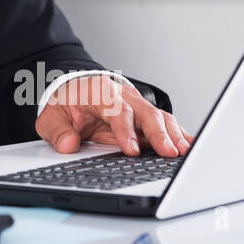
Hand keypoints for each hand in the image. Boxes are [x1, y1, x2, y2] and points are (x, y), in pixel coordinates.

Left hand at [35, 75, 193, 157]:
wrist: (75, 90)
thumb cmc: (67, 103)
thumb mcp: (52, 115)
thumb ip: (57, 130)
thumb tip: (67, 144)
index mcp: (101, 93)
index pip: (116, 111)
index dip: (125, 131)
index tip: (132, 150)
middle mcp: (124, 97)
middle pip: (146, 113)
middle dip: (159, 134)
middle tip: (169, 153)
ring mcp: (138, 105)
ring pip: (161, 118)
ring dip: (174, 135)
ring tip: (185, 153)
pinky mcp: (146, 116)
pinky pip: (167, 124)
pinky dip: (180, 135)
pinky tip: (192, 147)